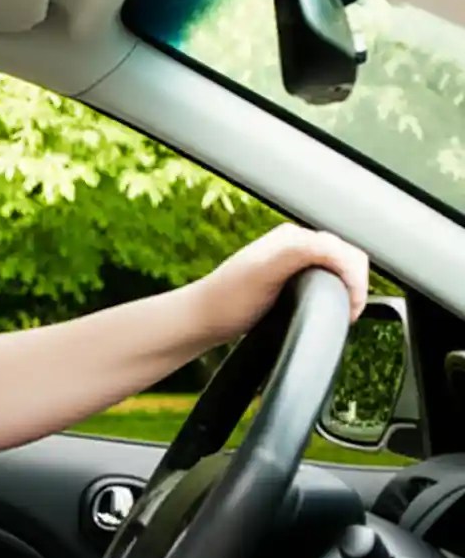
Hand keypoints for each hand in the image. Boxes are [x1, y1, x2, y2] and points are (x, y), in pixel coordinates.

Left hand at [196, 223, 369, 340]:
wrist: (201, 319)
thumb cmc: (227, 300)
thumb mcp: (265, 272)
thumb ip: (302, 253)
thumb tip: (336, 250)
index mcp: (293, 238)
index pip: (346, 252)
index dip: (357, 282)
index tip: (350, 310)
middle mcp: (293, 244)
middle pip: (346, 260)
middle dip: (356, 286)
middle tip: (349, 315)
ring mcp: (290, 261)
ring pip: (337, 271)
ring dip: (347, 290)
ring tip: (341, 313)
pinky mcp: (287, 279)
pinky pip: (324, 281)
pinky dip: (334, 295)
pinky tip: (325, 309)